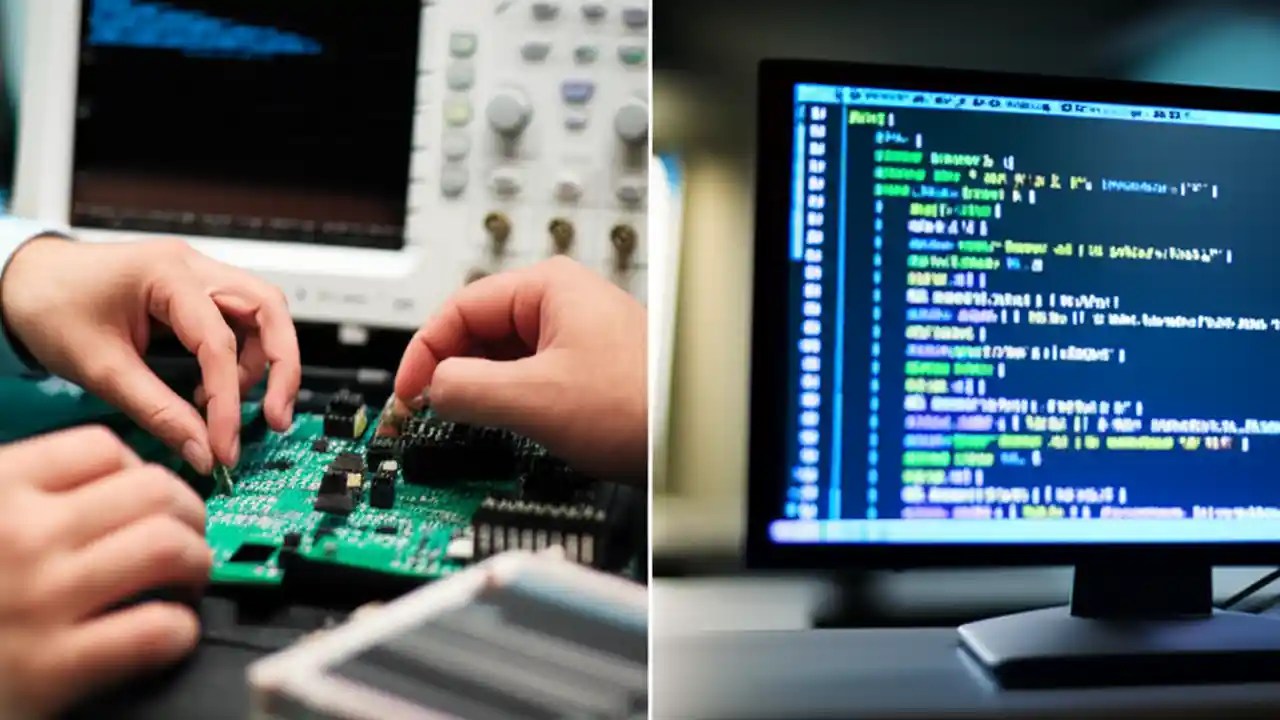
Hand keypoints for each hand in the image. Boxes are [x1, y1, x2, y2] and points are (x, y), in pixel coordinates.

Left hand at [0, 237, 300, 472]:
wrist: (22, 281)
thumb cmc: (50, 306)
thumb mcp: (101, 368)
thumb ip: (157, 411)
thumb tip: (200, 449)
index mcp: (167, 275)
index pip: (219, 344)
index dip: (228, 401)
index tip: (225, 444)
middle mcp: (193, 268)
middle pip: (270, 310)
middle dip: (281, 367)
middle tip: (277, 415)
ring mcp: (198, 277)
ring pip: (262, 316)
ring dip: (261, 365)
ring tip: (231, 407)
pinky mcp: (196, 294)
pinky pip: (240, 324)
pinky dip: (239, 359)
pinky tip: (216, 389)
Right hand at [0, 426, 209, 718]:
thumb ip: (29, 496)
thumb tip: (113, 485)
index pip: (103, 448)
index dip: (141, 471)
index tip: (145, 500)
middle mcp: (22, 535)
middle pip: (155, 490)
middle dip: (188, 514)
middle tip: (183, 540)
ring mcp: (41, 599)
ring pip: (169, 548)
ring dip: (195, 564)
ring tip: (182, 584)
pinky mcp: (54, 667)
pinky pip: (158, 628)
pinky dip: (180, 629)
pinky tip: (165, 634)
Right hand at [395, 257, 646, 482]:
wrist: (696, 437)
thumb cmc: (641, 404)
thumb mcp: (536, 398)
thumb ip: (468, 388)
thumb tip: (432, 390)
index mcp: (548, 287)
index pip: (457, 309)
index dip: (423, 353)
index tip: (407, 394)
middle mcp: (561, 303)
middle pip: (477, 333)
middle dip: (450, 374)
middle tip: (426, 415)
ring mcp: (575, 335)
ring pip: (501, 359)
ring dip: (478, 391)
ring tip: (464, 424)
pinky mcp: (585, 367)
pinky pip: (526, 377)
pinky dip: (504, 401)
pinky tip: (499, 426)